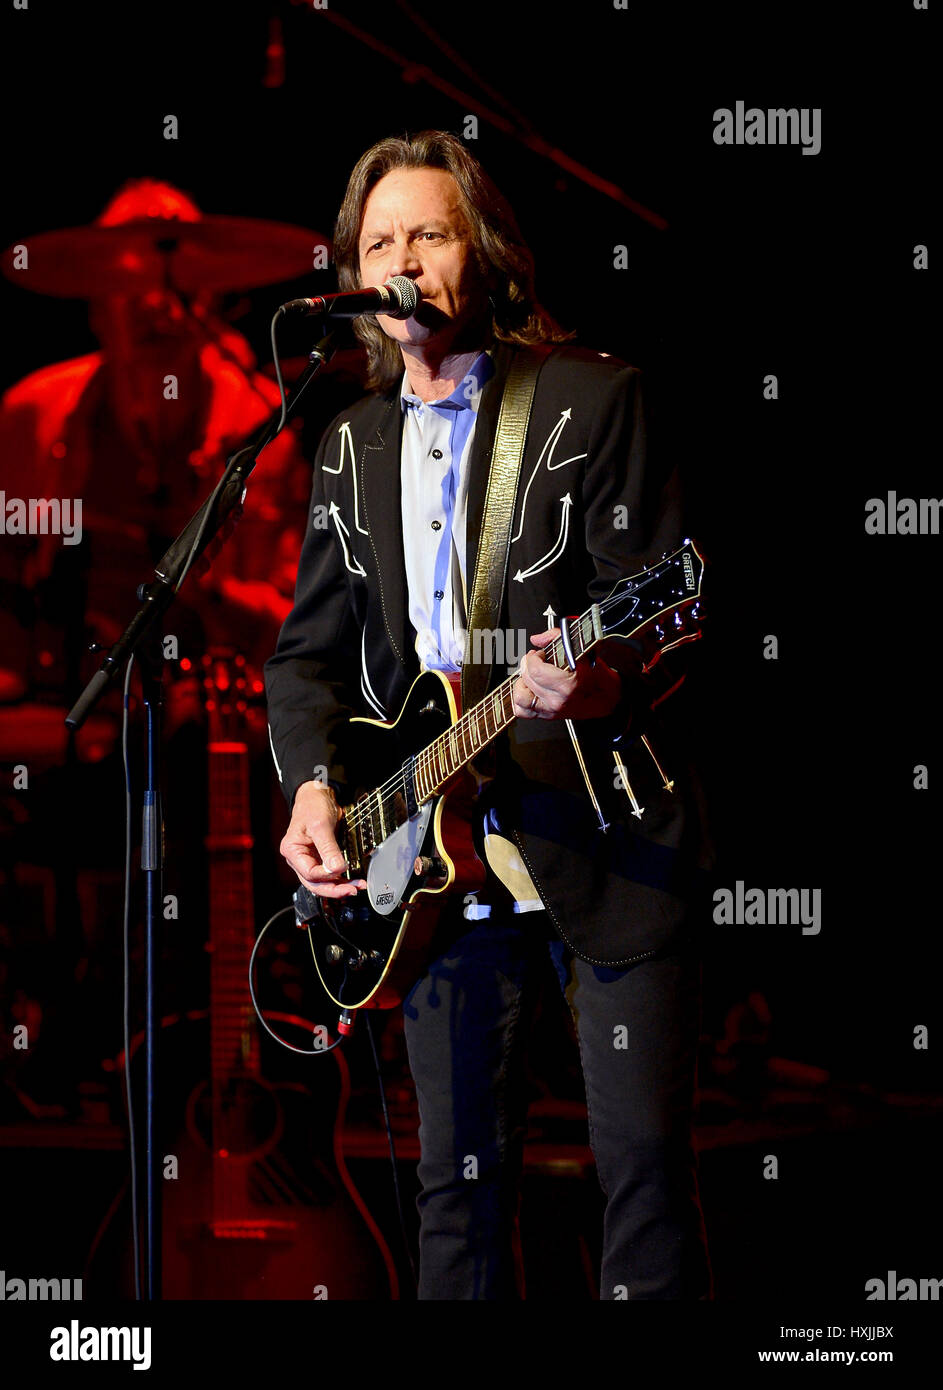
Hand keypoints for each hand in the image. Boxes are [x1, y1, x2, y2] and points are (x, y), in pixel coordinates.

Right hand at [279, 781, 365, 899]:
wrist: (318, 795)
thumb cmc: (313, 806)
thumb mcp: (320, 825)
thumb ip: (328, 848)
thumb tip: (337, 869)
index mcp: (292, 851)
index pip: (310, 873)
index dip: (327, 875)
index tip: (343, 869)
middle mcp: (299, 859)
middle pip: (315, 883)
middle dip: (335, 889)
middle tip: (353, 889)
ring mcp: (309, 860)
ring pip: (322, 882)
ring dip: (339, 887)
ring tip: (357, 886)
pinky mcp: (320, 859)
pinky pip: (329, 874)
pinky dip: (340, 880)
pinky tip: (352, 881)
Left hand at [512, 628, 621, 720]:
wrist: (609, 698)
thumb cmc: (599, 676)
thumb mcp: (584, 650)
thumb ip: (558, 638)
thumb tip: (537, 639)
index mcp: (568, 685)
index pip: (535, 669)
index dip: (534, 657)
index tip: (541, 654)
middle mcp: (558, 700)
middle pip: (527, 679)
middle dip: (528, 665)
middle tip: (537, 660)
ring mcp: (552, 710)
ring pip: (520, 696)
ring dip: (522, 682)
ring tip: (531, 675)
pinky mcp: (548, 716)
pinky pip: (522, 711)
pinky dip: (520, 699)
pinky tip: (528, 689)